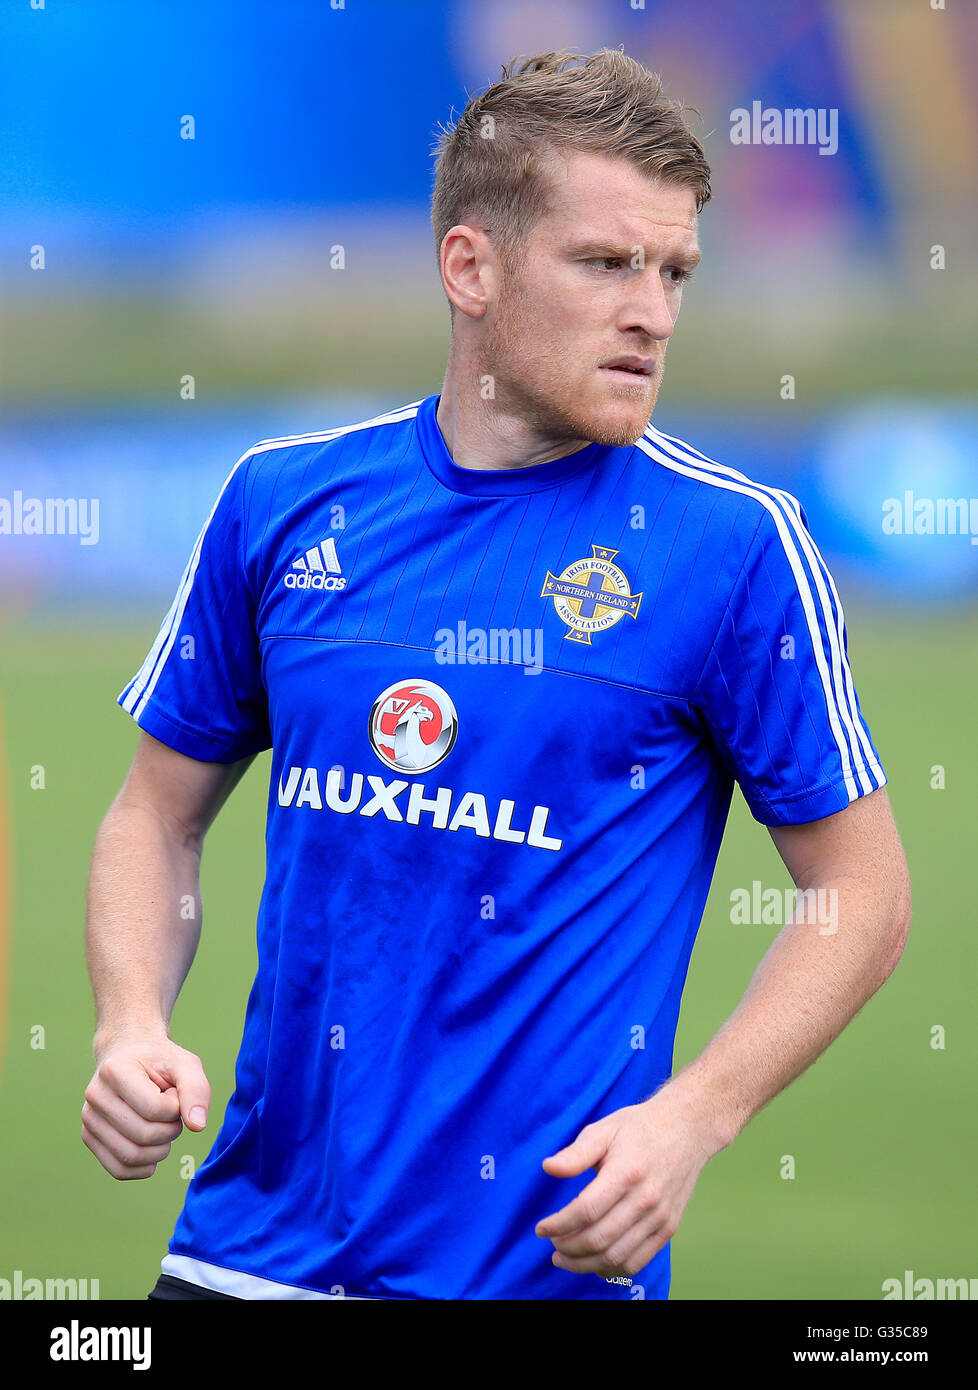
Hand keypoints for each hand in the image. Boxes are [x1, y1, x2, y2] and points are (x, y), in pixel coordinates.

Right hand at [82, 1034, 210, 1179]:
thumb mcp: (185, 1064)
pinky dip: (145, 1166)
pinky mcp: (90, 1138)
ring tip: (162, 1126)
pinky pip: (120, 1170)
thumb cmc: (160, 1062)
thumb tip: (198, 1126)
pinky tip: (154, 1146)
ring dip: (161, 1149)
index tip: (175, 1094)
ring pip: (131, 1157)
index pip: (154, 1109)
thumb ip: (196, 1089)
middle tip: (172, 1113)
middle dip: (171, 1130)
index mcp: (115, 1070)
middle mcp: (95, 1095)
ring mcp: (89, 1119)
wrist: (131, 1057)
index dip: (176, 1109)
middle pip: (143, 1136)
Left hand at [534, 1090, 719, 1279]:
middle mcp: (646, 1199)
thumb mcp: (604, 1130)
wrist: (686, 1130)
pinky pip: (638, 1261)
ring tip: (566, 1258)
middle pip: (599, 1238)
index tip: (541, 1229)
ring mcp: (660, 1217)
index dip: (559, 1225)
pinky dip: (612, 1268)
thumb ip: (576, 1153)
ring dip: (585, 1264)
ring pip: (616, 1256)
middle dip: (568, 1248)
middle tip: (552, 1245)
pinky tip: (594, 1261)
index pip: (586, 1211)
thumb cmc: (638, 1128)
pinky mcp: (668, 1228)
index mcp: (626, 1172)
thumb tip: (548, 1168)